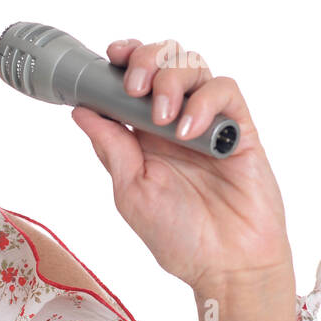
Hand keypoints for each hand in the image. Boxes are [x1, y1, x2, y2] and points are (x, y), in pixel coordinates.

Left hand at [70, 38, 293, 292]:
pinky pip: (225, 91)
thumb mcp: (130, 190)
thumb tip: (81, 111)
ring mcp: (208, 122)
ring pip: (194, 66)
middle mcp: (175, 122)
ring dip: (170, 79)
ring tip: (161, 115)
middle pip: (163, 61)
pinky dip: (204, 101)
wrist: (225, 264)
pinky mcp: (239, 129)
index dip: (122, 59)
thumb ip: (111, 147)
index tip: (108, 56)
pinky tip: (189, 130)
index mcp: (143, 135)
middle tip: (133, 86)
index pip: (132, 79)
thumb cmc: (178, 235)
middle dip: (144, 58)